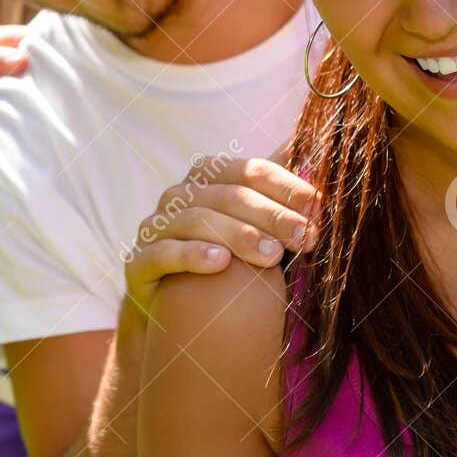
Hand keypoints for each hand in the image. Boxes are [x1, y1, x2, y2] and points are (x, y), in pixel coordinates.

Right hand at [124, 157, 318, 308]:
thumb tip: (312, 143)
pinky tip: (220, 263)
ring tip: (272, 255)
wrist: (179, 312)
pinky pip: (163, 252)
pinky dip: (192, 254)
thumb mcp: (259, 227)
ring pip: (196, 219)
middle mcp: (179, 196)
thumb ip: (279, 192)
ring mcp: (155, 227)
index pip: (249, 170)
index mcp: (209, 177)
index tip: (317, 206)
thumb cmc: (230, 262)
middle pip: (227, 195)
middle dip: (271, 215)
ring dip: (238, 235)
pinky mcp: (138, 261)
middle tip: (305, 237)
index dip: (285, 186)